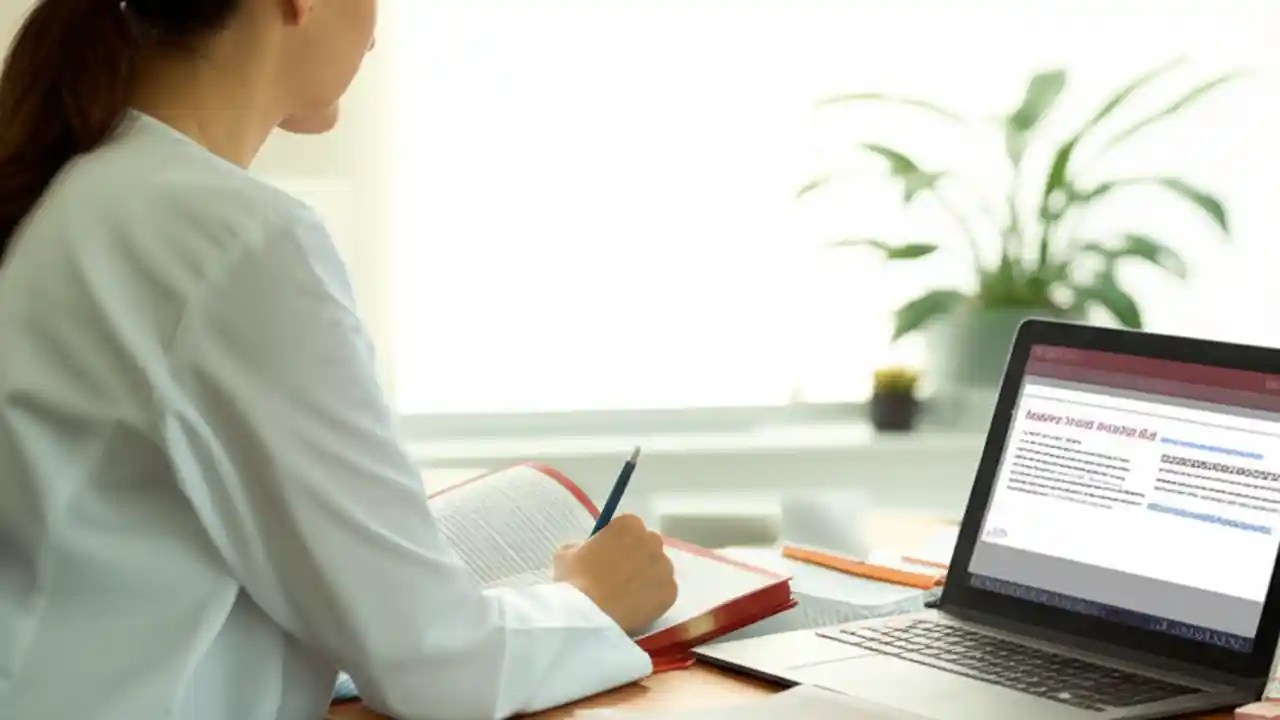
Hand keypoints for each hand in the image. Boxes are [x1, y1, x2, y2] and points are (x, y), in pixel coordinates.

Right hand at [553, 515, 677, 633]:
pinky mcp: (671, 591)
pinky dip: (654, 598)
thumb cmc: (575, 579)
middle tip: (619, 575)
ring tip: (628, 595)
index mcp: (628, 525)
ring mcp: (664, 567)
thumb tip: (588, 550)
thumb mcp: (566, 553)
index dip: (618, 541)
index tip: (608, 555)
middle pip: (648, 545)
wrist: (590, 615)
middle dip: (637, 556)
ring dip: (647, 576)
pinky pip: (664, 591)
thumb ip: (583, 545)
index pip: (628, 527)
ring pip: (658, 569)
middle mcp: (652, 541)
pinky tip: (637, 607)